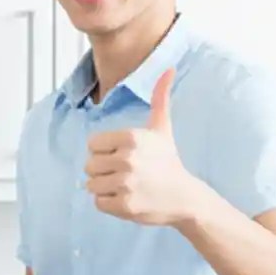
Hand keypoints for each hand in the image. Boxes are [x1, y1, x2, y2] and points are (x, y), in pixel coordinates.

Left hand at [84, 68, 200, 226]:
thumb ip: (160, 98)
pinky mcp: (125, 205)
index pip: (92, 144)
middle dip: (104, 170)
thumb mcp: (162, 128)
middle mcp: (128, 159)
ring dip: (105, 188)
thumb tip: (169, 68)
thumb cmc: (168, 161)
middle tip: (127, 174)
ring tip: (127, 186)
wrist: (186, 198)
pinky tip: (127, 198)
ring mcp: (126, 183)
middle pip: (89, 165)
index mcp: (131, 138)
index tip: (123, 156)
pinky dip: (109, 203)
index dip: (104, 152)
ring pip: (91, 185)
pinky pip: (98, 202)